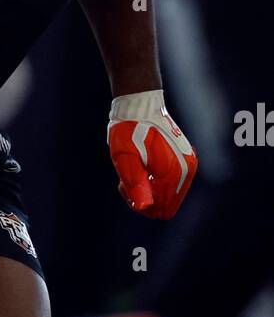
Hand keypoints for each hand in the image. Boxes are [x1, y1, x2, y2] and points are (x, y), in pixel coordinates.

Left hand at [107, 90, 197, 218]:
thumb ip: (136, 184)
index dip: (143, 207)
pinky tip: (145, 167)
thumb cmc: (129, 130)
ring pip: (170, 195)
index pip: (163, 210)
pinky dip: (158, 181)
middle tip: (128, 181)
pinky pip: (174, 183)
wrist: (142, 105)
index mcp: (172, 172)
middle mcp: (187, 170)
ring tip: (135, 171)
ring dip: (151, 190)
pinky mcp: (187, 159)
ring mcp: (189, 164)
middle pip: (168, 205)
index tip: (128, 189)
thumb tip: (145, 207)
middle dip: (147, 199)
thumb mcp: (126, 159)